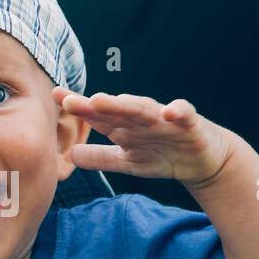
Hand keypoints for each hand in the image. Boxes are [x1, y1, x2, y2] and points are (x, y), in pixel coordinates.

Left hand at [52, 87, 233, 186]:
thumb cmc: (162, 155)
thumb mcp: (128, 161)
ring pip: (142, 109)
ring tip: (105, 100)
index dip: (78, 107)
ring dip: (125, 104)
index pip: (97, 115)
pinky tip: (169, 112)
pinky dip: (176, 111)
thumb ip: (101, 158)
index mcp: (124, 125)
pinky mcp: (189, 123)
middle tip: (71, 101)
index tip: (56, 96)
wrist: (202, 160)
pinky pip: (183, 114)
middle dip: (93, 105)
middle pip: (115, 109)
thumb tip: (71, 156)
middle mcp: (140, 117)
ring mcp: (164, 119)